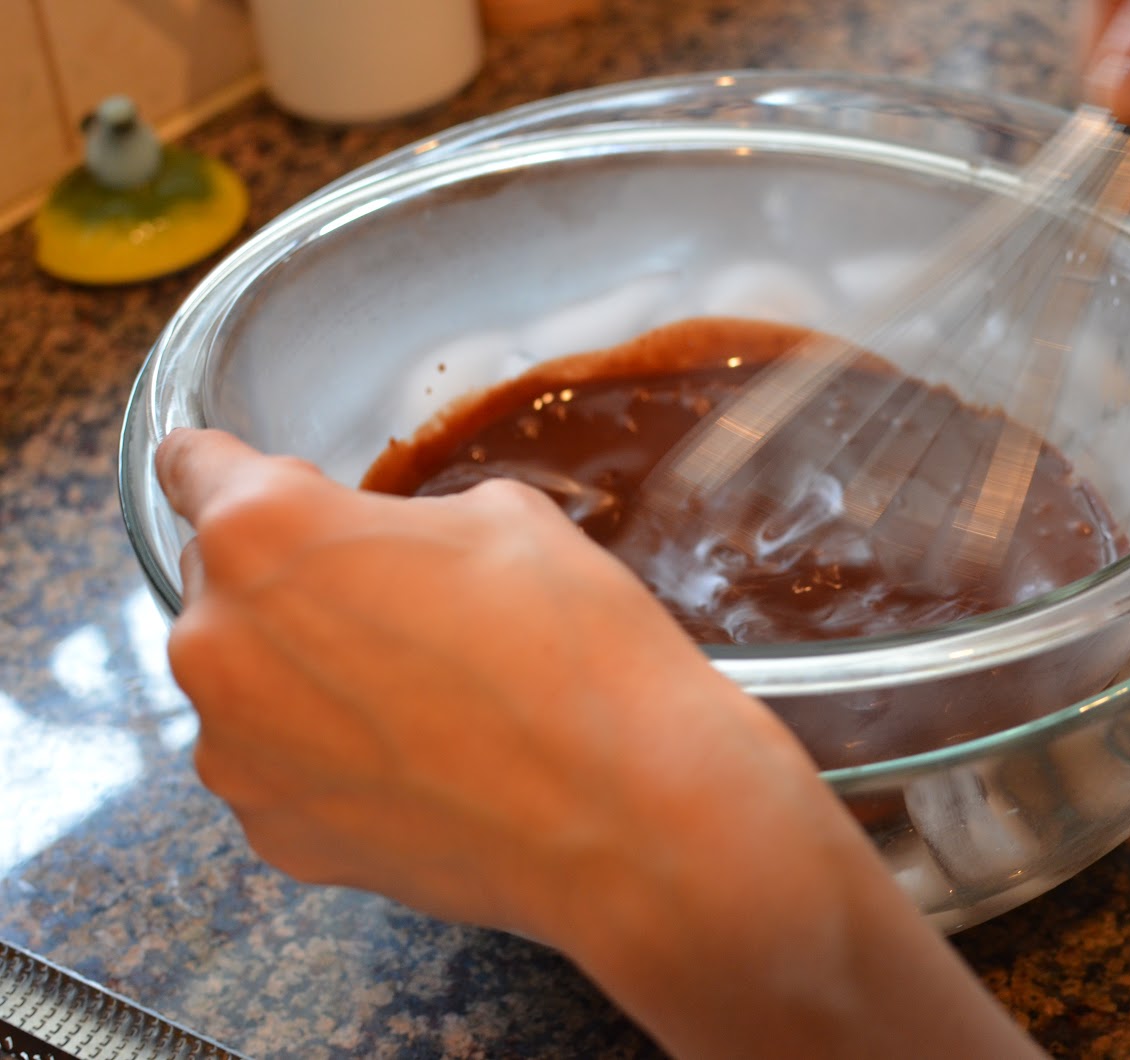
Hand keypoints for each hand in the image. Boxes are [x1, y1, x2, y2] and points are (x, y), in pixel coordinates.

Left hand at [157, 428, 1043, 1059]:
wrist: (657, 836)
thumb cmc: (610, 661)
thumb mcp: (530, 533)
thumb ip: (437, 512)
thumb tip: (421, 528)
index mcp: (281, 532)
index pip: (203, 455)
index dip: (258, 456)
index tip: (285, 464)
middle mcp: (237, 643)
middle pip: (245, 575)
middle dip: (325, 568)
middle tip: (443, 589)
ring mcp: (255, 752)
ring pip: (271, 673)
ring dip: (342, 663)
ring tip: (470, 682)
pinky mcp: (296, 834)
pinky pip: (300, 757)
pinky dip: (356, 743)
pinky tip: (464, 750)